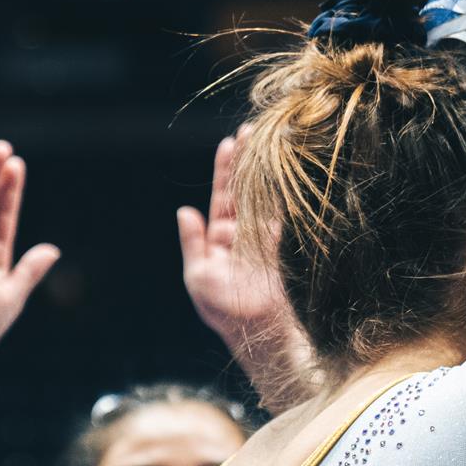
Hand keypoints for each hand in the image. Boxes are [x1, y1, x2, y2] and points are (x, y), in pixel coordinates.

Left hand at [180, 130, 290, 341]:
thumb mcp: (198, 277)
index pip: (220, 198)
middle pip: (241, 192)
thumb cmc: (221, 311)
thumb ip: (193, 244)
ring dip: (262, 174)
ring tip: (266, 144)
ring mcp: (258, 241)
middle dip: (245, 163)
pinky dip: (279, 197)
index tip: (229, 144)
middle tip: (250, 132)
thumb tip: (185, 211)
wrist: (255, 333)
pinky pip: (277, 217)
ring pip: (259, 199)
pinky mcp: (276, 249)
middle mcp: (237, 236)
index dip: (224, 171)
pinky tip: (281, 176)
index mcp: (214, 240)